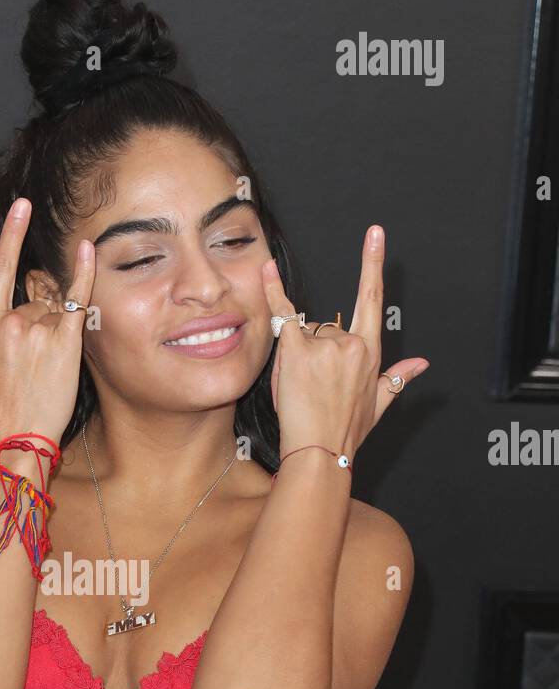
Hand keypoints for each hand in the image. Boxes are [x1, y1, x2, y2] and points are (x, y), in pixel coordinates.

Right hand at [0, 197, 94, 447]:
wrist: (16, 440)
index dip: (11, 237)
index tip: (20, 208)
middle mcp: (10, 322)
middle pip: (33, 302)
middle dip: (37, 324)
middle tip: (33, 364)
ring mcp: (38, 331)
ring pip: (53, 312)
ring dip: (54, 331)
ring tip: (45, 369)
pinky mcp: (64, 343)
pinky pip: (76, 301)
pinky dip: (84, 275)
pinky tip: (88, 251)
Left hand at [262, 226, 428, 462]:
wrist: (320, 452)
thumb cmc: (345, 433)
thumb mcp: (378, 404)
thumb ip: (398, 378)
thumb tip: (421, 364)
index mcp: (370, 352)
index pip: (372, 300)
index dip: (372, 264)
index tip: (374, 236)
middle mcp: (350, 343)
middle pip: (326, 326)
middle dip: (315, 349)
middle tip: (313, 384)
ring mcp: (325, 345)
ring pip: (305, 333)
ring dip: (298, 353)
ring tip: (301, 386)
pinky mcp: (297, 351)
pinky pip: (283, 316)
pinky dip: (273, 295)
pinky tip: (267, 273)